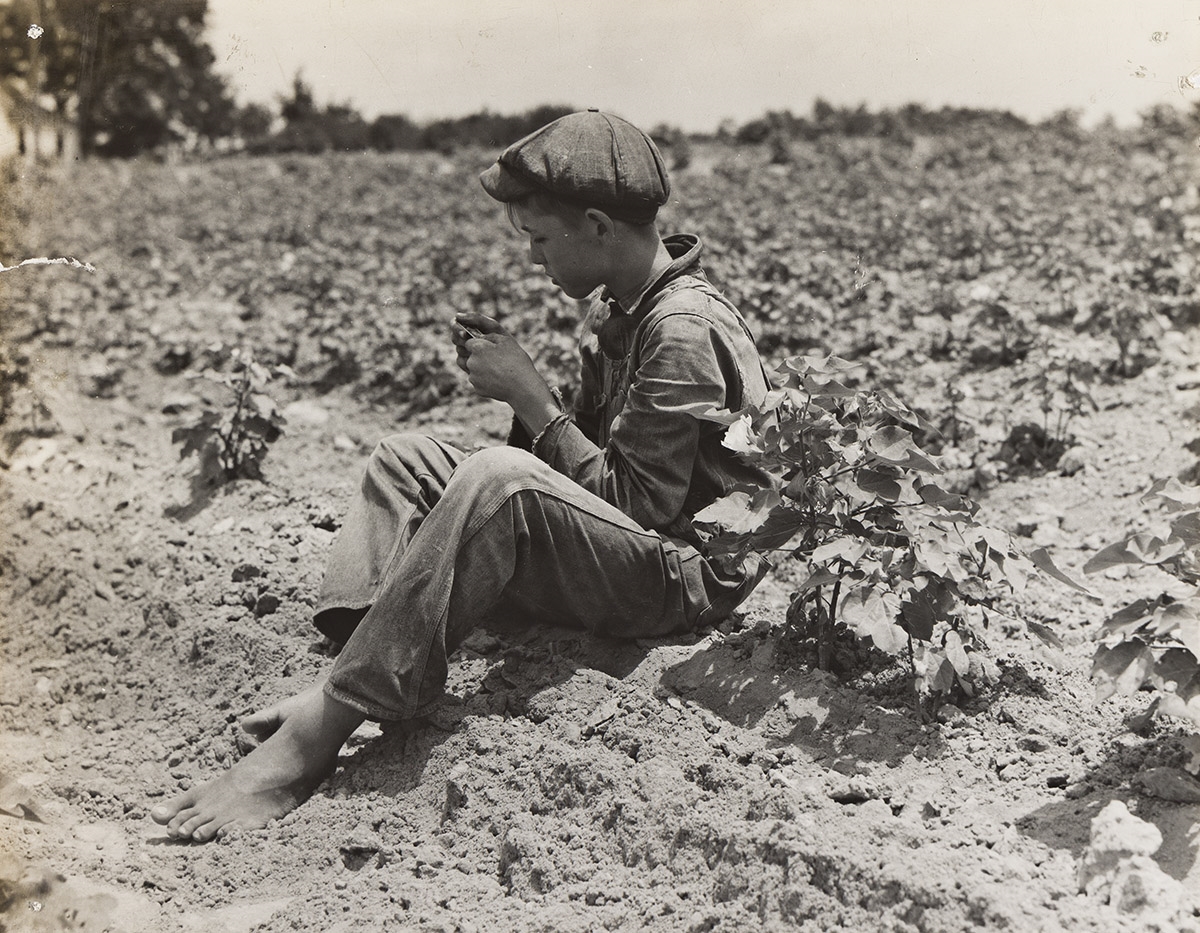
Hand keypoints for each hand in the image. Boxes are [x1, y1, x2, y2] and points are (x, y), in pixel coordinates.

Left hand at [451, 313, 558, 434]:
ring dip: (479, 367)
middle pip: (468, 355)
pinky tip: (497, 379)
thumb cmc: (516, 361)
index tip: (487, 346)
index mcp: (477, 347)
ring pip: (471, 369)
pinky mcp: (477, 389)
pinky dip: (484, 379)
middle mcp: (472, 362)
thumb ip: (488, 335)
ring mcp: (473, 377)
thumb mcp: (506, 340)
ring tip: (496, 369)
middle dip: (476, 355)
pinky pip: (477, 381)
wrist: (522, 387)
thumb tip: (478, 336)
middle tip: (494, 358)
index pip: (468, 342)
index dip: (478, 343)